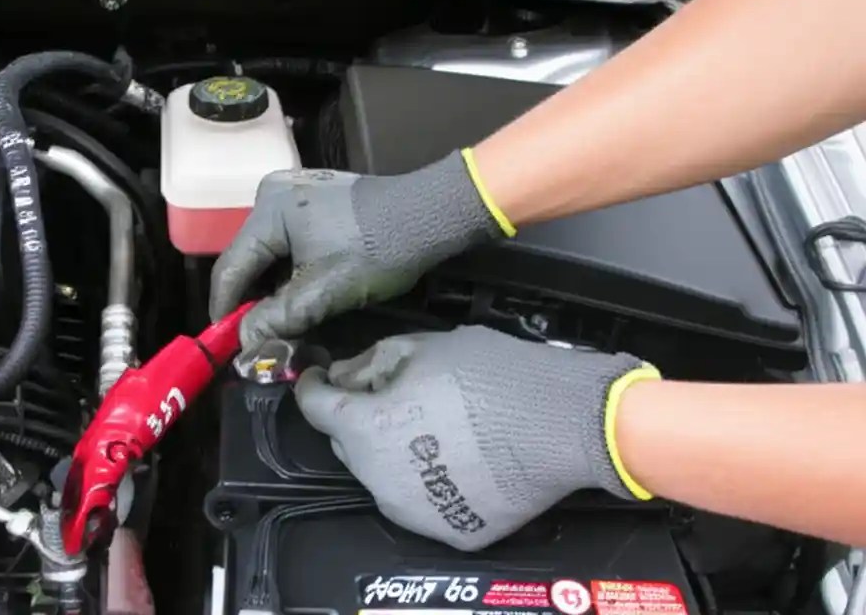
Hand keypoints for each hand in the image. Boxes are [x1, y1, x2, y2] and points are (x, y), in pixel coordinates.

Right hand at [209, 151, 512, 348]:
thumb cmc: (375, 250)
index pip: (230, 266)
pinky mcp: (317, 199)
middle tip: (257, 335)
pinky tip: (301, 292)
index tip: (225, 342)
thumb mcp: (323, 292)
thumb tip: (245, 344)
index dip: (224, 308)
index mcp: (268, 209)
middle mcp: (274, 193)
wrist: (430, 216)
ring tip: (279, 320)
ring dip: (273, 286)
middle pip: (249, 257)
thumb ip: (278, 318)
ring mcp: (296, 192)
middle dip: (252, 299)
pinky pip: (290, 240)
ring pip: (271, 251)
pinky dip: (291, 269)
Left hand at [294, 326, 658, 550]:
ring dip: (391, 454)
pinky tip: (459, 459)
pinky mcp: (449, 532)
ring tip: (434, 428)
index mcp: (366, 429)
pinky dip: (429, 483)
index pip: (316, 408)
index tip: (320, 378)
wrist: (563, 423)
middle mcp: (378, 479)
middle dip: (361, 419)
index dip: (314, 387)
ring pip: (381, 477)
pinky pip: (423, 503)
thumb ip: (371, 362)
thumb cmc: (493, 375)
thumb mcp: (424, 346)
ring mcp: (414, 512)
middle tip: (396, 395)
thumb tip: (343, 377)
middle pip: (349, 444)